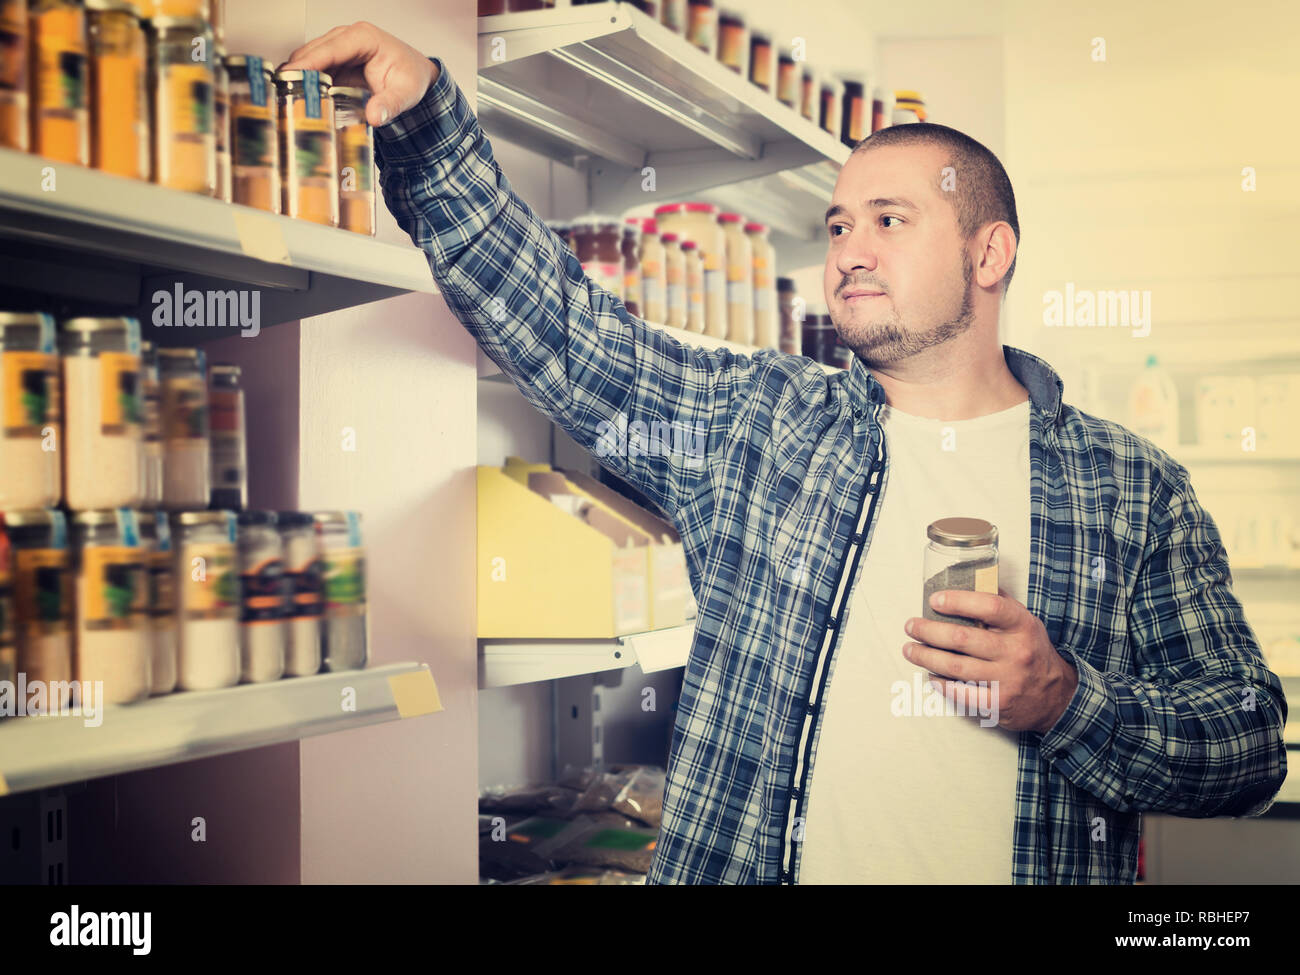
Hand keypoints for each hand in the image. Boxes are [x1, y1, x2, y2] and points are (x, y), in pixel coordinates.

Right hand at [280, 21, 438, 128]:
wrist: (416, 76)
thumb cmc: (411, 77)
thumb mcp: (406, 94)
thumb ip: (390, 105)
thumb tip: (374, 117)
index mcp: (363, 37)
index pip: (330, 48)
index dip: (309, 62)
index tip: (291, 74)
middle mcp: (347, 37)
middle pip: (313, 51)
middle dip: (296, 70)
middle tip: (282, 92)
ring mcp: (339, 48)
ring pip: (308, 59)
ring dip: (298, 77)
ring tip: (285, 97)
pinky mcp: (335, 61)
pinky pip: (314, 69)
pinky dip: (305, 81)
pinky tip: (299, 97)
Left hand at [901, 587, 1077, 733]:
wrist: (1057, 696)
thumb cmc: (1032, 652)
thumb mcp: (1025, 622)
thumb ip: (1000, 602)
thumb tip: (969, 577)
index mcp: (1022, 626)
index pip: (990, 606)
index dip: (959, 601)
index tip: (934, 600)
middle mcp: (1016, 652)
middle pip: (963, 638)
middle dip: (929, 631)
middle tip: (911, 626)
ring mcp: (1007, 680)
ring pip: (956, 666)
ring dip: (926, 657)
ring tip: (910, 649)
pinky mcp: (997, 704)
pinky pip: (961, 693)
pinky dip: (941, 683)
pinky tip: (931, 674)